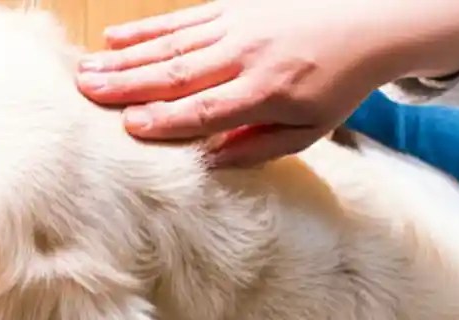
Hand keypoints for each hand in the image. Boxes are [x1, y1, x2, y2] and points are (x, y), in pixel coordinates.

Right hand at [76, 0, 458, 165]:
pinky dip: (146, 29)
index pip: (205, 111)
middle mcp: (246, 57)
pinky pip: (182, 20)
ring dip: (126, 59)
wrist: (373, 17)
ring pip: (171, 46)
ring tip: (86, 70)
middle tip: (85, 94)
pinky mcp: (232, 7)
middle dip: (128, 85)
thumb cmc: (337, 83)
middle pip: (177, 75)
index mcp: (266, 93)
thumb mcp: (309, 130)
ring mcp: (237, 27)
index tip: (127, 126)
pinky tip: (114, 38)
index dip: (165, 119)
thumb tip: (207, 164)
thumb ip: (257, 149)